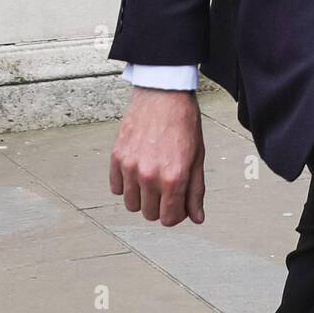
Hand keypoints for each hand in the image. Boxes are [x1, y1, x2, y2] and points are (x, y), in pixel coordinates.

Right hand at [109, 88, 205, 225]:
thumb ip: (196, 191)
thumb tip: (197, 217)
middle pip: (149, 214)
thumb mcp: (197, 157)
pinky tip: (137, 171)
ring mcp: (130, 167)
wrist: (163, 94)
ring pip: (131, 204)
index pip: (169, 219)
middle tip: (166, 189)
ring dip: (142, 197)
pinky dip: (126, 185)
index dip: (176, 214)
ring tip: (152, 179)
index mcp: (173, 178)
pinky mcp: (117, 157)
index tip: (178, 205)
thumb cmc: (183, 122)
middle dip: (160, 206)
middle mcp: (150, 175)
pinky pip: (116, 188)